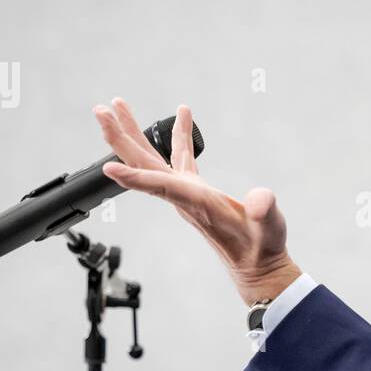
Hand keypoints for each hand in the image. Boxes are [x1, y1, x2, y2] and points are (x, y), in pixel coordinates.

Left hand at [92, 97, 299, 303]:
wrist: (255, 264)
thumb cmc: (261, 247)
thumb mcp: (269, 228)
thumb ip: (265, 211)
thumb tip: (260, 200)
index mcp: (197, 203)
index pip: (161, 187)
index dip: (134, 178)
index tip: (107, 168)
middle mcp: (183, 196)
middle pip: (142, 164)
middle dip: (120, 137)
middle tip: (101, 110)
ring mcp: (186, 191)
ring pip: (151, 158)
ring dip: (133, 132)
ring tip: (118, 105)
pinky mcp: (196, 188)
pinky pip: (179, 155)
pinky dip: (178, 133)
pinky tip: (183, 114)